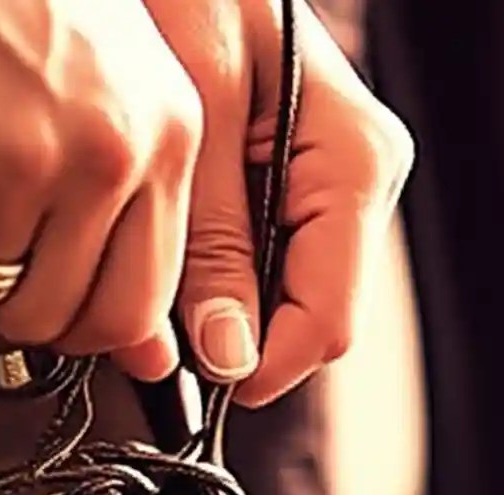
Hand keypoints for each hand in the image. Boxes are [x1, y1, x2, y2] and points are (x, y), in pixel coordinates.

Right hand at [0, 0, 203, 380]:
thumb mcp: (131, 87)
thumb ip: (143, 210)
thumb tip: (147, 351)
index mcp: (167, 141)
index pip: (139, 306)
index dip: (88, 325)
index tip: (62, 313)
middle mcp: (102, 159)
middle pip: (55, 317)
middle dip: (13, 302)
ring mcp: (13, 163)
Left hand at [146, 0, 413, 406]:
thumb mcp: (199, 109)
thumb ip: (215, 236)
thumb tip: (229, 351)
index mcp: (354, 161)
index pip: (330, 318)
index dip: (261, 364)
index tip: (193, 376)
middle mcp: (354, 179)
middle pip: (306, 313)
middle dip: (231, 329)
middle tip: (148, 313)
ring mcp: (328, 183)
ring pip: (283, 294)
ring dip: (216, 298)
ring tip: (154, 257)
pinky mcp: (295, 181)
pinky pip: (264, 256)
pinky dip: (212, 263)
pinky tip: (170, 233)